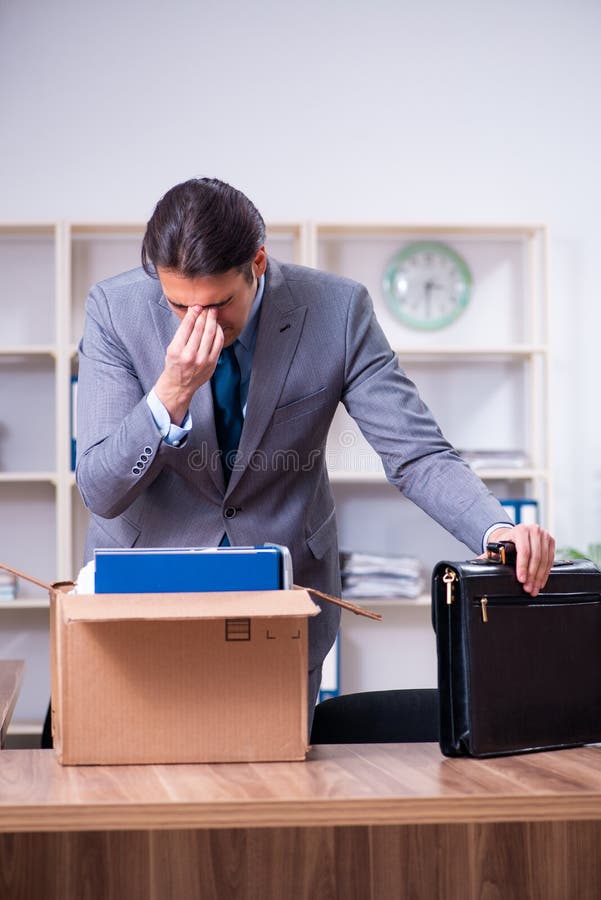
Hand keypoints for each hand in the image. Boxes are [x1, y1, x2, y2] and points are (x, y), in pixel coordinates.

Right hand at [155, 306, 222, 423]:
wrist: (179, 386)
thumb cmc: (174, 364)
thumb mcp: (172, 348)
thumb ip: (183, 333)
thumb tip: (193, 313)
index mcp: (177, 350)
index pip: (187, 326)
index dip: (194, 314)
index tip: (197, 306)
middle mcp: (190, 355)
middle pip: (201, 329)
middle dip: (205, 315)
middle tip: (208, 307)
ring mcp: (203, 360)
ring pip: (211, 334)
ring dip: (213, 321)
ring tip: (214, 313)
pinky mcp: (212, 363)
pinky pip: (219, 344)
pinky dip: (219, 333)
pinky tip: (217, 326)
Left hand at [487, 523, 555, 595]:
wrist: (515, 534)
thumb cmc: (506, 541)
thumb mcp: (498, 546)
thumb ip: (489, 554)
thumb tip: (478, 562)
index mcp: (520, 530)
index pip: (524, 551)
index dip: (523, 567)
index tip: (521, 580)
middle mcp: (534, 530)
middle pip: (536, 557)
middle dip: (532, 575)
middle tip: (528, 588)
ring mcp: (544, 535)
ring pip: (545, 560)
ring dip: (539, 576)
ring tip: (534, 588)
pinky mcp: (551, 541)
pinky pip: (550, 559)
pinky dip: (546, 572)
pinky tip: (540, 581)